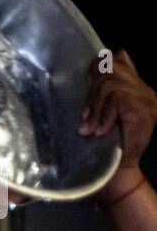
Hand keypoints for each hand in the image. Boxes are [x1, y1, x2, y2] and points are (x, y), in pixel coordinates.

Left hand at [81, 50, 156, 169]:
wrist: (121, 170)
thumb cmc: (108, 145)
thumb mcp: (102, 114)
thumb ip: (99, 94)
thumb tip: (89, 69)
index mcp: (137, 89)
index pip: (120, 60)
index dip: (100, 64)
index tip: (85, 77)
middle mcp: (144, 91)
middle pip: (111, 71)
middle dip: (91, 93)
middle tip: (84, 118)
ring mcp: (146, 100)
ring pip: (110, 86)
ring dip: (94, 108)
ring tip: (88, 127)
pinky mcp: (142, 110)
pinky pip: (117, 101)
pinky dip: (104, 116)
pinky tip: (99, 130)